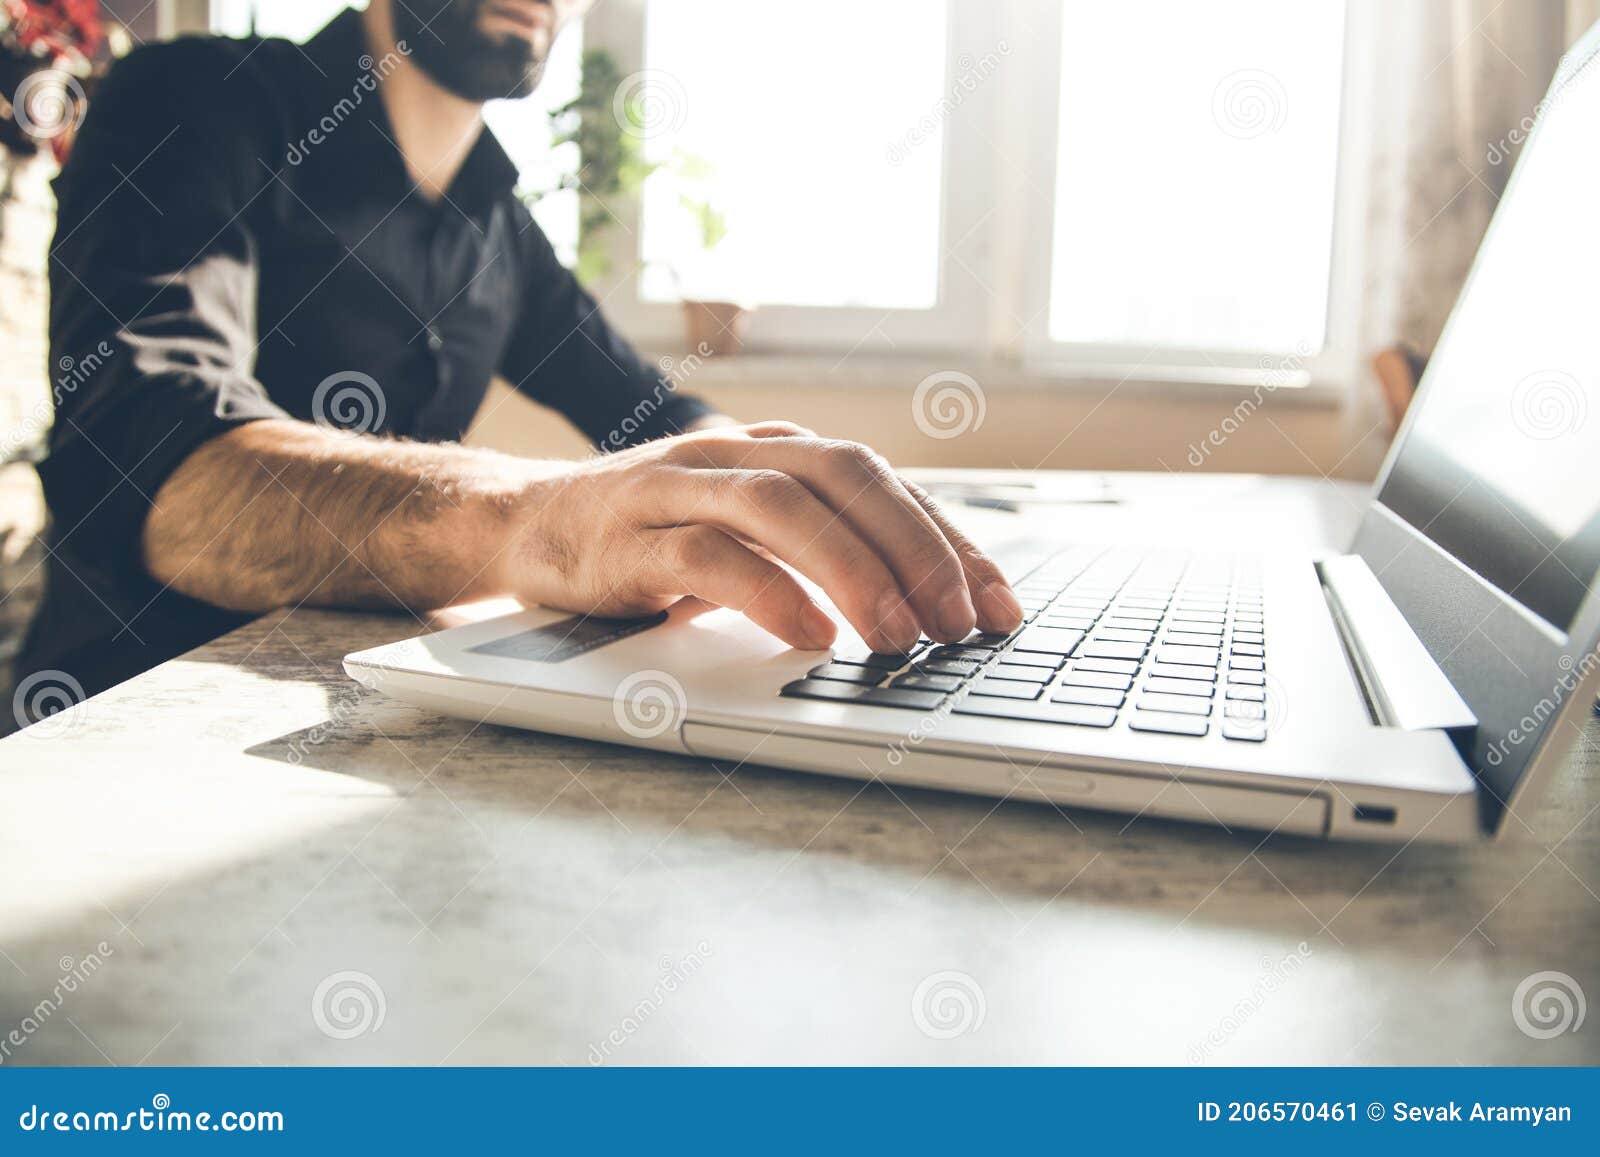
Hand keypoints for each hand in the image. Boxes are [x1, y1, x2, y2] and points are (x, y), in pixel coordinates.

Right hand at [495, 421, 1023, 651]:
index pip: (884, 481)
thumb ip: (821, 549)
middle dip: (917, 549)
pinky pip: (706, 556)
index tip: (1000, 606)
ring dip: (853, 570)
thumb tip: (928, 602)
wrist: (527, 524)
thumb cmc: (654, 538)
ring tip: (898, 635)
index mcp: (776, 450)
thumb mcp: (750, 534)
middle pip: (846, 477)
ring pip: (782, 507)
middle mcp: (733, 452)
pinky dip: (765, 593)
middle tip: (961, 623)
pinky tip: (808, 634)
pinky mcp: (627, 536)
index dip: (949, 541)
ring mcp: (677, 486)